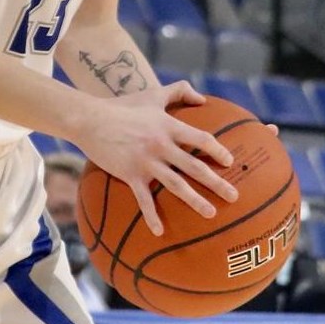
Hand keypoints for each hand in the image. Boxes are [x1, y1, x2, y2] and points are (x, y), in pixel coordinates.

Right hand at [71, 82, 240, 235]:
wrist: (90, 119)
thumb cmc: (122, 106)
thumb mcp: (153, 95)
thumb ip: (179, 91)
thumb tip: (202, 98)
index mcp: (169, 126)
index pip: (200, 139)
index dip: (217, 151)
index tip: (230, 162)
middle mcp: (161, 145)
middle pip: (194, 165)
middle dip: (216, 182)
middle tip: (234, 196)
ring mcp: (146, 162)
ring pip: (176, 184)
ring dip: (195, 200)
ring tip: (211, 213)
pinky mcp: (130, 175)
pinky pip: (143, 199)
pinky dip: (151, 216)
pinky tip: (159, 231)